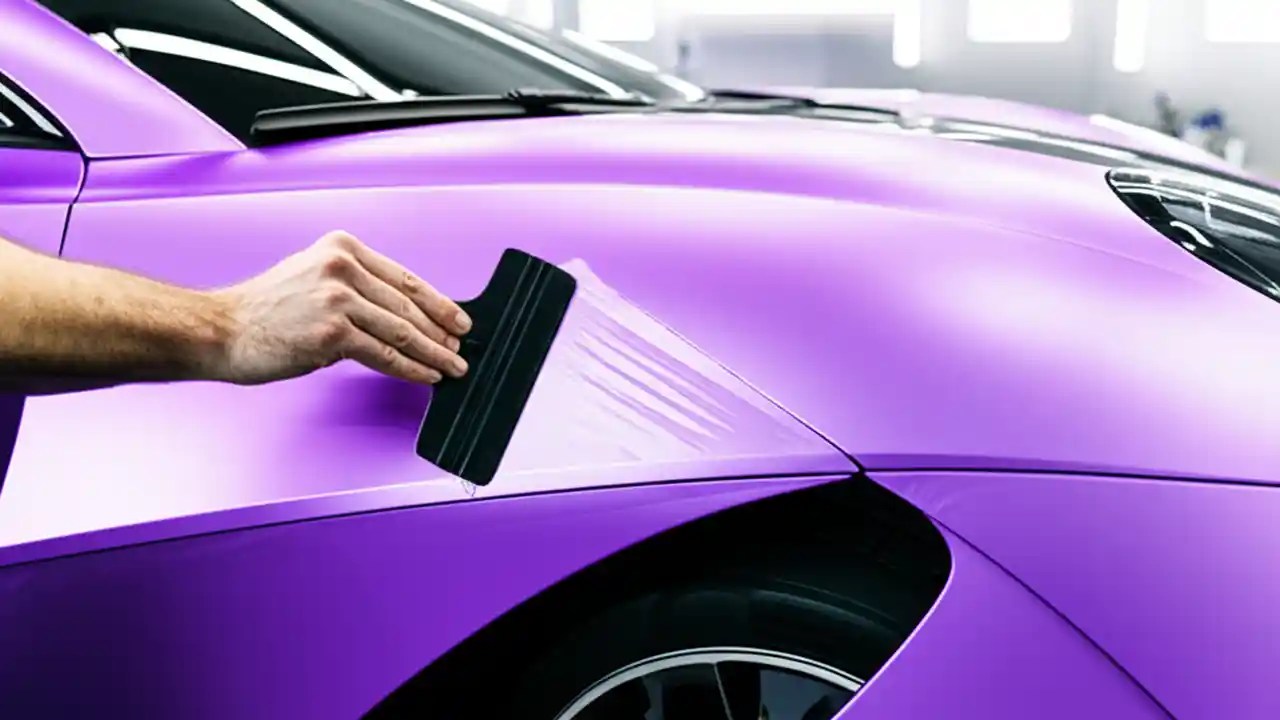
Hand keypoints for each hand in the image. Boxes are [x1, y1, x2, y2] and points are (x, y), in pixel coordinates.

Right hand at [212, 231, 470, 384]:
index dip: (438, 302)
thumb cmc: (266, 309)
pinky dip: (411, 368)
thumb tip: (405, 316)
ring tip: (451, 366)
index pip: (405, 277)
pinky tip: (426, 376)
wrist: (222, 329)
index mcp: (342, 247)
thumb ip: (357, 287)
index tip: (458, 319)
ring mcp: (337, 300)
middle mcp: (342, 267)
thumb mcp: (313, 277)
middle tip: (460, 348)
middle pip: (408, 304)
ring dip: (433, 352)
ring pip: (402, 330)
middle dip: (441, 331)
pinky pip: (384, 354)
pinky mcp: (332, 334)